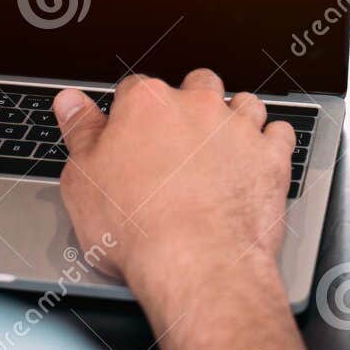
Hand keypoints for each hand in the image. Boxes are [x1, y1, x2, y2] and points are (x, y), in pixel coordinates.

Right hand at [52, 70, 306, 349]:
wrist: (196, 263)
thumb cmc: (138, 228)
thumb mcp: (82, 180)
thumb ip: (80, 132)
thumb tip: (70, 102)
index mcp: (146, 105)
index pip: (135, 89)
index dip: (132, 113)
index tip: (131, 133)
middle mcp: (196, 106)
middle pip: (196, 86)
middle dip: (190, 105)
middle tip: (178, 142)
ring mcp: (238, 129)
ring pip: (243, 103)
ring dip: (234, 119)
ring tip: (222, 148)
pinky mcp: (270, 157)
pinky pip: (279, 133)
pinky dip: (271, 143)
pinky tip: (257, 159)